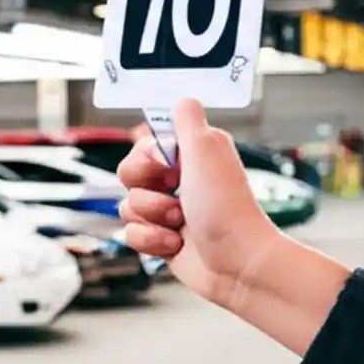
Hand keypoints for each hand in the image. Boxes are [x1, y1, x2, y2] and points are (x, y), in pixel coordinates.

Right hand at [118, 99, 282, 308]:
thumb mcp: (206, 150)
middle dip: (146, 190)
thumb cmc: (225, 209)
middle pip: (128, 174)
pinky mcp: (161, 238)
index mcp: (191, 155)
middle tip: (174, 196)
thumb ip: (188, 120)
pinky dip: (151, 241)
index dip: (146, 157)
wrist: (236, 264)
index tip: (164, 165)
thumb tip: (183, 99)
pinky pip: (131, 234)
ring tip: (179, 225)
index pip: (143, 145)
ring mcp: (168, 211)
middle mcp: (180, 180)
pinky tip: (175, 245)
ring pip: (127, 206)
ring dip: (151, 217)